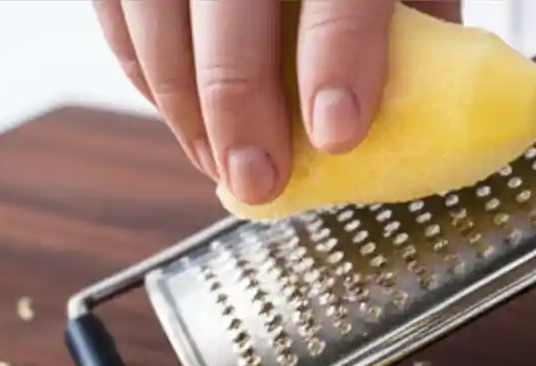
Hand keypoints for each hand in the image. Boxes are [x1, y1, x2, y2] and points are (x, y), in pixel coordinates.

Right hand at [93, 0, 460, 204]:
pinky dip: (146, 77)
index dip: (337, 58)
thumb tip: (416, 117)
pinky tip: (186, 122)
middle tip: (260, 178)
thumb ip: (416, 18)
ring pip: (156, 12)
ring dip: (184, 106)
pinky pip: (118, 14)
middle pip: (230, 2)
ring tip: (222, 167)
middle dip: (240, 102)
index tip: (338, 135)